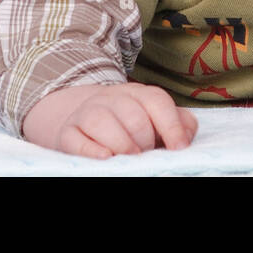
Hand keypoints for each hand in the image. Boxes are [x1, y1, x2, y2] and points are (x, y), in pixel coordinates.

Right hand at [22, 81, 198, 157]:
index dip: (171, 126)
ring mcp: (87, 113)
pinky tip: (105, 158)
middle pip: (132, 115)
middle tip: (147, 155)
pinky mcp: (67, 132)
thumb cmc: (129, 124)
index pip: (156, 101)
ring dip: (121, 144)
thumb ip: (178, 124)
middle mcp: (112, 98)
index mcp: (139, 94)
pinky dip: (91, 150)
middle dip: (145, 140)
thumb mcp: (156, 118)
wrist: (84, 118)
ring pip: (102, 122)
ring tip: (130, 158)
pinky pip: (75, 139)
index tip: (179, 148)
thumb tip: (185, 138)